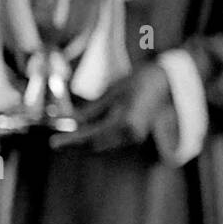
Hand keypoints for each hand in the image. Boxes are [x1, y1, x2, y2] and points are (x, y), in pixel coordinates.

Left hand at [50, 62, 170, 153]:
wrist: (167, 80)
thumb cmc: (140, 81)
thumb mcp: (111, 92)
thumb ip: (91, 110)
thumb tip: (71, 122)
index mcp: (126, 123)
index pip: (92, 135)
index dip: (72, 139)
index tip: (55, 143)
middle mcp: (132, 134)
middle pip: (97, 143)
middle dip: (79, 138)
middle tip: (61, 135)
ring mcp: (135, 137)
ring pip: (104, 142)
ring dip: (89, 136)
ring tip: (76, 128)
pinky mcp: (135, 135)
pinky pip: (112, 138)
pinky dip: (100, 133)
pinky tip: (92, 126)